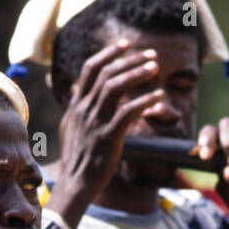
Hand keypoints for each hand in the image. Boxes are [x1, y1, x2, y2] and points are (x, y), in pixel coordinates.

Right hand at [51, 40, 166, 227]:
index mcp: (76, 105)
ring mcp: (95, 122)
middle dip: (130, 59)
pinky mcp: (108, 136)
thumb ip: (75, 107)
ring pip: (116, 86)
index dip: (108, 53)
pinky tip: (158, 97)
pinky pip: (128, 111)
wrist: (76, 184)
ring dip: (137, 73)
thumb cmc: (77, 157)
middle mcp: (84, 109)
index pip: (89, 69)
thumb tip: (76, 90)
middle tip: (151, 54)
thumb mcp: (69, 127)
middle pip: (106, 73)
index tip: (125, 44)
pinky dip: (145, 101)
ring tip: (155, 68)